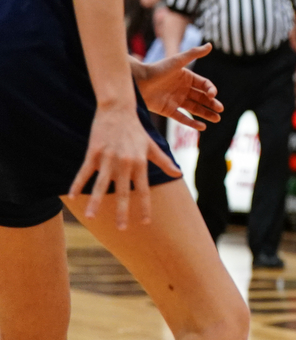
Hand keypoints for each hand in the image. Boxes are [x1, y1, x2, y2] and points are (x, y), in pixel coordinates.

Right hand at [68, 105, 180, 228]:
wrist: (118, 110)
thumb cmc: (136, 130)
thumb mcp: (152, 146)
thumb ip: (164, 161)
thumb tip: (178, 173)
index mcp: (140, 163)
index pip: (143, 190)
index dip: (144, 207)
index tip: (145, 222)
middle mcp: (125, 163)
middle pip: (122, 191)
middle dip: (122, 211)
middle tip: (121, 229)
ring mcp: (108, 158)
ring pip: (100, 184)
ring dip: (95, 202)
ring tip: (91, 217)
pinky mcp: (93, 152)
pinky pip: (84, 171)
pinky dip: (77, 184)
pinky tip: (72, 197)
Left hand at [132, 43, 222, 129]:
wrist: (137, 81)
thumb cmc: (157, 69)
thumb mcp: (177, 61)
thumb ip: (194, 53)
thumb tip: (210, 45)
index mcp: (187, 78)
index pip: (204, 85)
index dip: (211, 90)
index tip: (212, 95)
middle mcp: (183, 89)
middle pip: (202, 98)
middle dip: (212, 104)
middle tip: (221, 110)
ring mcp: (176, 100)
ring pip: (195, 109)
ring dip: (206, 114)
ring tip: (217, 119)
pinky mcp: (168, 110)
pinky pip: (182, 118)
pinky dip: (192, 123)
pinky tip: (202, 127)